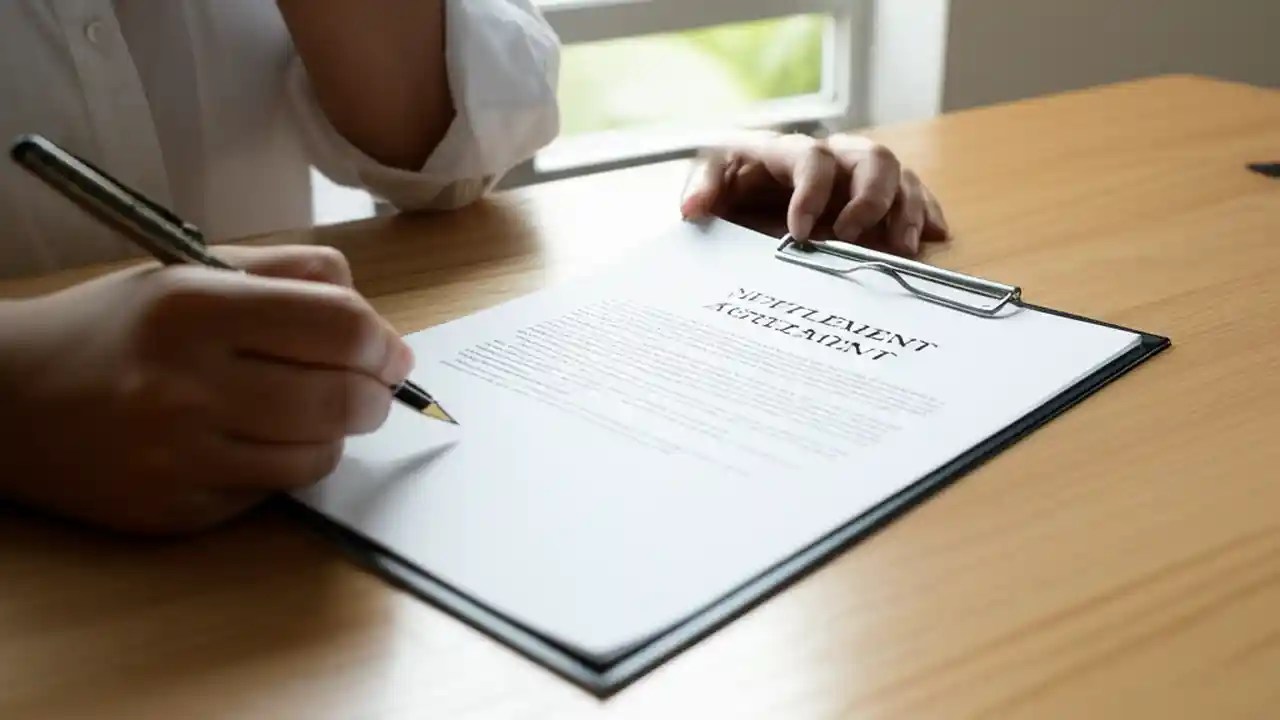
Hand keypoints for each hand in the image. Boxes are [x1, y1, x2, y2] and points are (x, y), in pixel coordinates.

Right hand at [0, 245, 412, 534]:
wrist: (6, 399)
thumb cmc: (115, 327)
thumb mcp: (191, 271)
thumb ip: (291, 275)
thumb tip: (376, 323)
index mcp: (194, 307)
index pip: (339, 327)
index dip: (382, 342)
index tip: (389, 351)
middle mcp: (185, 385)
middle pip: (342, 399)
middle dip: (375, 394)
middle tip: (369, 386)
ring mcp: (178, 457)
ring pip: (319, 456)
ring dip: (335, 434)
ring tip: (314, 412)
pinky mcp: (174, 512)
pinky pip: (273, 494)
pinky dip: (283, 466)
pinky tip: (256, 441)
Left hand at [680, 131, 949, 256]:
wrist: (747, 180)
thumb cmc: (731, 179)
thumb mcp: (711, 181)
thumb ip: (702, 190)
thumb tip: (692, 211)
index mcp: (789, 150)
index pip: (812, 160)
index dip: (812, 194)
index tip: (800, 234)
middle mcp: (834, 154)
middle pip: (872, 158)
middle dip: (870, 199)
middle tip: (853, 238)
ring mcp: (859, 171)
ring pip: (900, 176)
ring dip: (906, 211)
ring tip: (904, 251)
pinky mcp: (878, 190)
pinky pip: (912, 192)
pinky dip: (927, 212)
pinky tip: (936, 237)